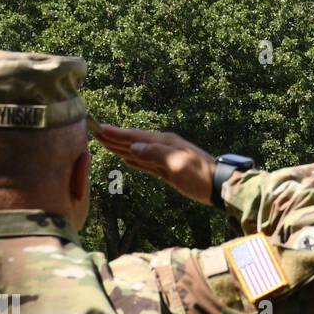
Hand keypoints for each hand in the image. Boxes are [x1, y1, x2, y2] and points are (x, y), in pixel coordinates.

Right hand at [96, 124, 215, 204]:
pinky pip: (146, 163)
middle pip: (134, 142)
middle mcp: (163, 147)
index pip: (136, 136)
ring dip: (121, 148)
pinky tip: (127, 159)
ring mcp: (165, 158)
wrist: (218, 186)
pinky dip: (134, 160)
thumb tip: (133, 148)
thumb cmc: (200, 174)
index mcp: (164, 142)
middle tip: (95, 132)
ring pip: (137, 152)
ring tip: (105, 143)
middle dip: (115, 138)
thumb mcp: (177, 163)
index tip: (99, 128)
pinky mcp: (167, 170)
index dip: (117, 133)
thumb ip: (155, 154)